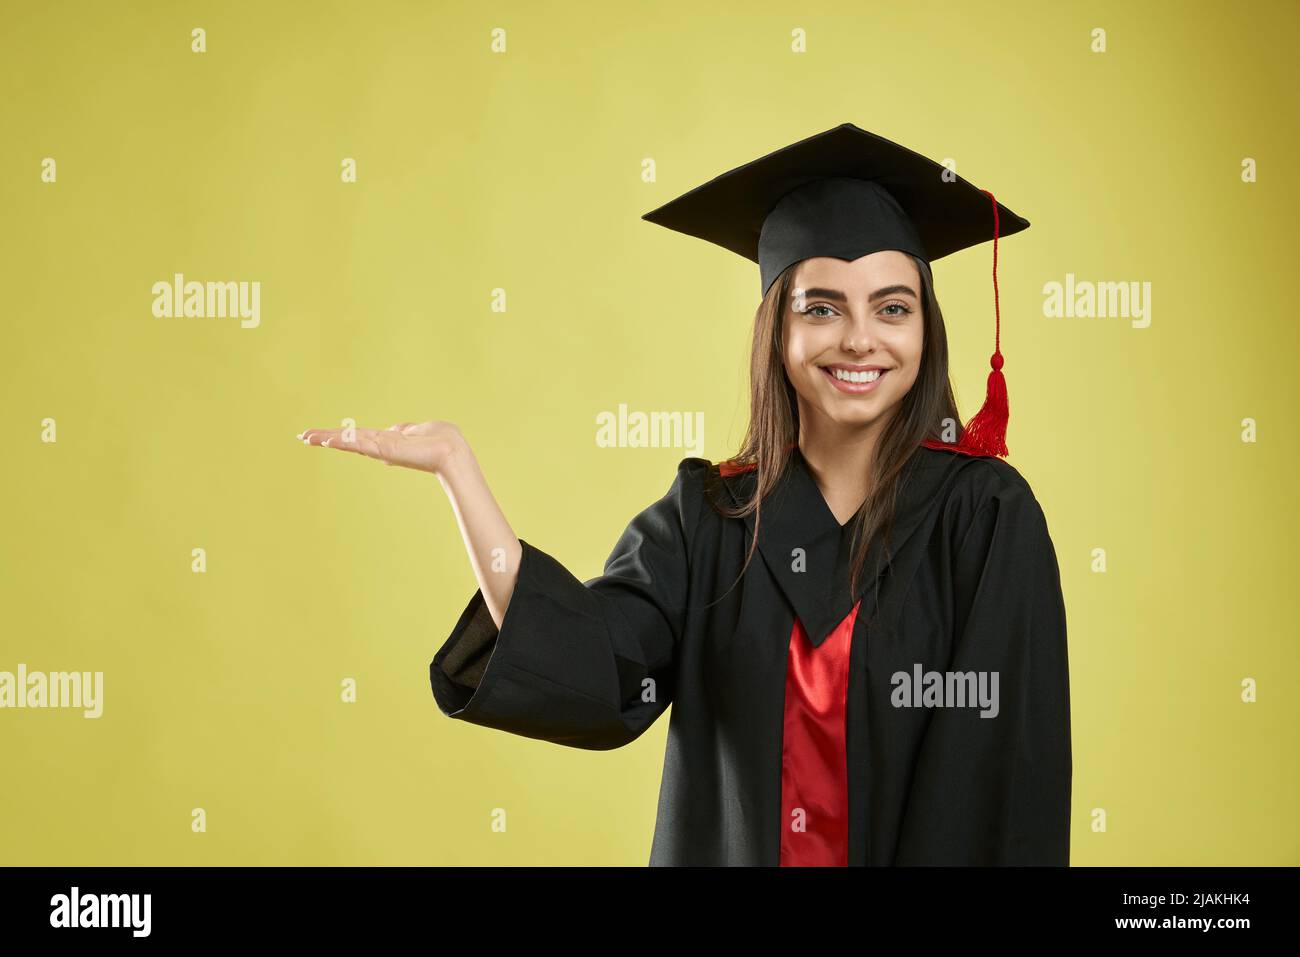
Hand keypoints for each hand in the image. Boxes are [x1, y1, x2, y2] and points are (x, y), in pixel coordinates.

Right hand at [297, 420, 466, 474]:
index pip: (357, 437)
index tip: (319, 435)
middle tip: (302, 437)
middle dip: (325, 438)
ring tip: (308, 437)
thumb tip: (397, 429)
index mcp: (387, 440)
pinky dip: (344, 441)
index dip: (338, 435)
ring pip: (350, 441)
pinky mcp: (386, 449)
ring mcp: (382, 448)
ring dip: (329, 438)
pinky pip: (360, 443)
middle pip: (348, 440)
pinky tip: (329, 440)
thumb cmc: (442, 441)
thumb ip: (405, 429)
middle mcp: (381, 446)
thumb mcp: (419, 429)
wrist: (452, 452)